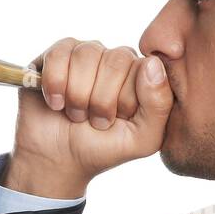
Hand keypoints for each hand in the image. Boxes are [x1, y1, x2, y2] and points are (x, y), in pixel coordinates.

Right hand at [4, 38, 174, 196]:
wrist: (58, 159)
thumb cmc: (102, 148)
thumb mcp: (143, 139)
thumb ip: (159, 105)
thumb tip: (152, 64)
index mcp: (143, 76)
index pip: (145, 68)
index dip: (126, 100)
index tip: (117, 121)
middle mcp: (117, 60)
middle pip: (116, 59)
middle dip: (101, 100)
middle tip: (93, 120)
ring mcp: (87, 54)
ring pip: (87, 54)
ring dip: (77, 95)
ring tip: (75, 114)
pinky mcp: (57, 54)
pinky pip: (59, 54)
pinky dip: (55, 84)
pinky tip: (55, 103)